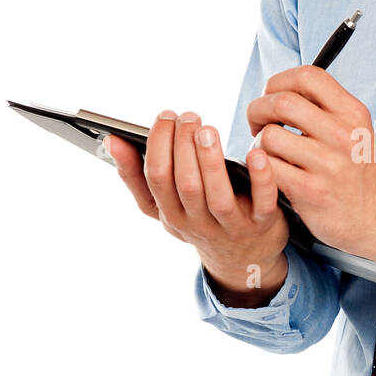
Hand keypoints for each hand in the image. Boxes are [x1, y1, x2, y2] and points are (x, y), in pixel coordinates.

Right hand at [106, 109, 288, 296]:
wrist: (243, 260)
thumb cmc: (199, 219)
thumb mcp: (163, 206)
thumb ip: (136, 176)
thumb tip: (112, 140)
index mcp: (170, 214)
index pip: (156, 178)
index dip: (158, 144)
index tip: (166, 116)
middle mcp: (198, 223)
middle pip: (185, 184)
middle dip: (183, 146)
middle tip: (188, 117)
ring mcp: (231, 226)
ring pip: (217, 196)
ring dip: (211, 161)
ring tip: (207, 129)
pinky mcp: (263, 224)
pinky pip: (262, 201)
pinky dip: (260, 177)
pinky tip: (256, 154)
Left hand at [247, 67, 375, 279]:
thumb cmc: (358, 171)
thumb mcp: (355, 129)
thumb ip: (324, 107)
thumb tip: (279, 89)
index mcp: (353, 113)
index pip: (308, 76)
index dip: (278, 81)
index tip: (271, 96)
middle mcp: (343, 135)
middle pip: (283, 102)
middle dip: (258, 110)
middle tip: (257, 124)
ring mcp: (328, 164)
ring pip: (270, 136)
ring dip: (258, 143)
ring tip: (268, 153)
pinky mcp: (311, 192)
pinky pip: (268, 168)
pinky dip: (261, 168)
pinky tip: (271, 172)